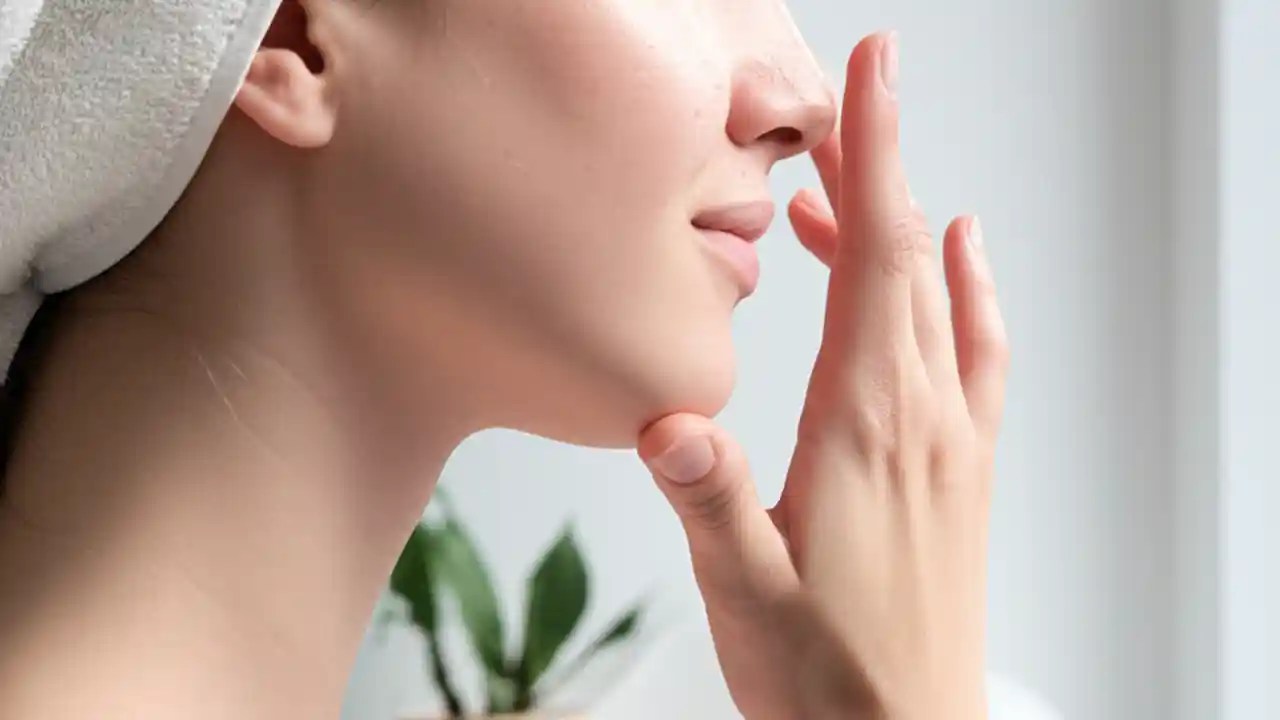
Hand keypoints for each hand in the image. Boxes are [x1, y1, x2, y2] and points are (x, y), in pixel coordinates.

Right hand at [637, 32, 1007, 719]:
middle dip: (875, 166)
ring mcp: (952, 443)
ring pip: (935, 299)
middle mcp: (924, 419)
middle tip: (838, 105)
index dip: (874, 152)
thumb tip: (669, 420)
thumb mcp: (746, 592)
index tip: (872, 72)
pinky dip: (967, 291)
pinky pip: (976, 353)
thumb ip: (709, 500)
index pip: (877, 256)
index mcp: (868, 426)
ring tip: (837, 194)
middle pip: (908, 257)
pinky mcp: (961, 472)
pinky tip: (957, 266)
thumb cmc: (828, 682)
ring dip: (897, 228)